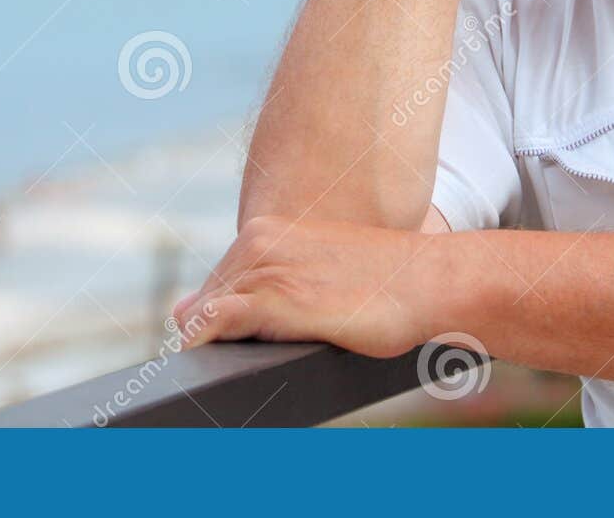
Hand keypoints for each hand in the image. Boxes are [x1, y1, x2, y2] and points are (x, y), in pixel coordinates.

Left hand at [170, 216, 437, 357]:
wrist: (432, 281)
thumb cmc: (384, 285)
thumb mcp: (313, 273)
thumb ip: (256, 286)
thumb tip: (182, 315)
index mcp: (264, 232)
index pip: (216, 286)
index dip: (221, 322)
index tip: (236, 349)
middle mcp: (257, 244)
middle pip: (205, 302)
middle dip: (213, 337)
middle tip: (238, 366)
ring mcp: (264, 269)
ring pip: (204, 315)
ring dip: (207, 348)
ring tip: (223, 381)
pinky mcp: (275, 299)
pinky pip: (214, 323)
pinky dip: (202, 345)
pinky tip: (205, 367)